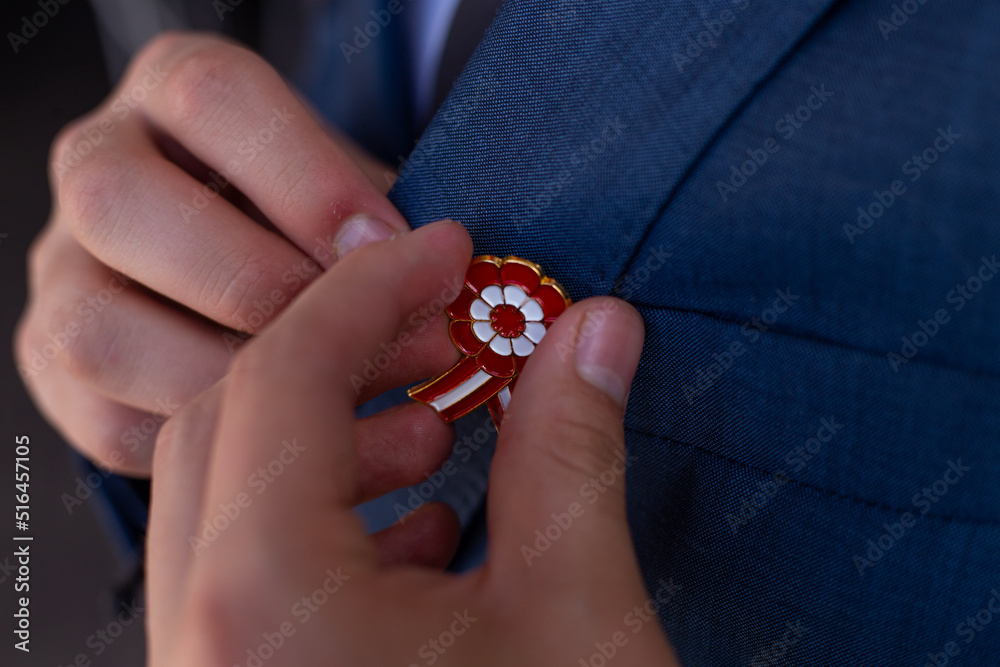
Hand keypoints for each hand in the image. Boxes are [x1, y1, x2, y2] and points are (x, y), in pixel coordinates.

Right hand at [13, 32, 455, 475]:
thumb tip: (433, 277)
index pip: (212, 99)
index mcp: (174, 96)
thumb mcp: (356, 195)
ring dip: (239, 383)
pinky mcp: (62, 373)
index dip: (312, 181)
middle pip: (121, 205)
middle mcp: (100, 173)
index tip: (397, 248)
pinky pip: (114, 428)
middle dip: (261, 283)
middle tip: (368, 335)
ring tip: (363, 407)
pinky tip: (315, 456)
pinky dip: (220, 453)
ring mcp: (66, 277)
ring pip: (100, 334)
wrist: (262, 270)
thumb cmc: (320, 223)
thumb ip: (378, 227)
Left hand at [147, 220, 679, 666]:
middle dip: (340, 350)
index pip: (287, 377)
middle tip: (434, 320)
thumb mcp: (578, 614)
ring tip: (432, 428)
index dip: (374, 288)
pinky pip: (244, 581)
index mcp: (266, 605)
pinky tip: (417, 531)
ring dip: (329, 439)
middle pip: (232, 421)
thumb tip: (592, 336)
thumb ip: (571, 454)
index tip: (444, 251)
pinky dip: (323, 525)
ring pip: (226, 501)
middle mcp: (204, 642)